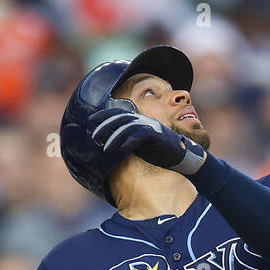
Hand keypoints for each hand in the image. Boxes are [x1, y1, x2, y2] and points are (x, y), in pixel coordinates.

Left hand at [90, 106, 206, 177]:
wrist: (180, 154)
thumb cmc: (158, 151)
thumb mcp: (140, 144)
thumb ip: (127, 140)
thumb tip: (109, 143)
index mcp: (138, 120)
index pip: (118, 115)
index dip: (103, 116)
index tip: (90, 122)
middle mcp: (142, 121)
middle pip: (119, 120)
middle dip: (105, 127)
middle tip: (93, 136)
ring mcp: (149, 127)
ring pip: (127, 128)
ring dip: (114, 138)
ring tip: (105, 148)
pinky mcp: (155, 135)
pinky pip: (140, 137)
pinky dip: (130, 143)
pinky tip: (122, 150)